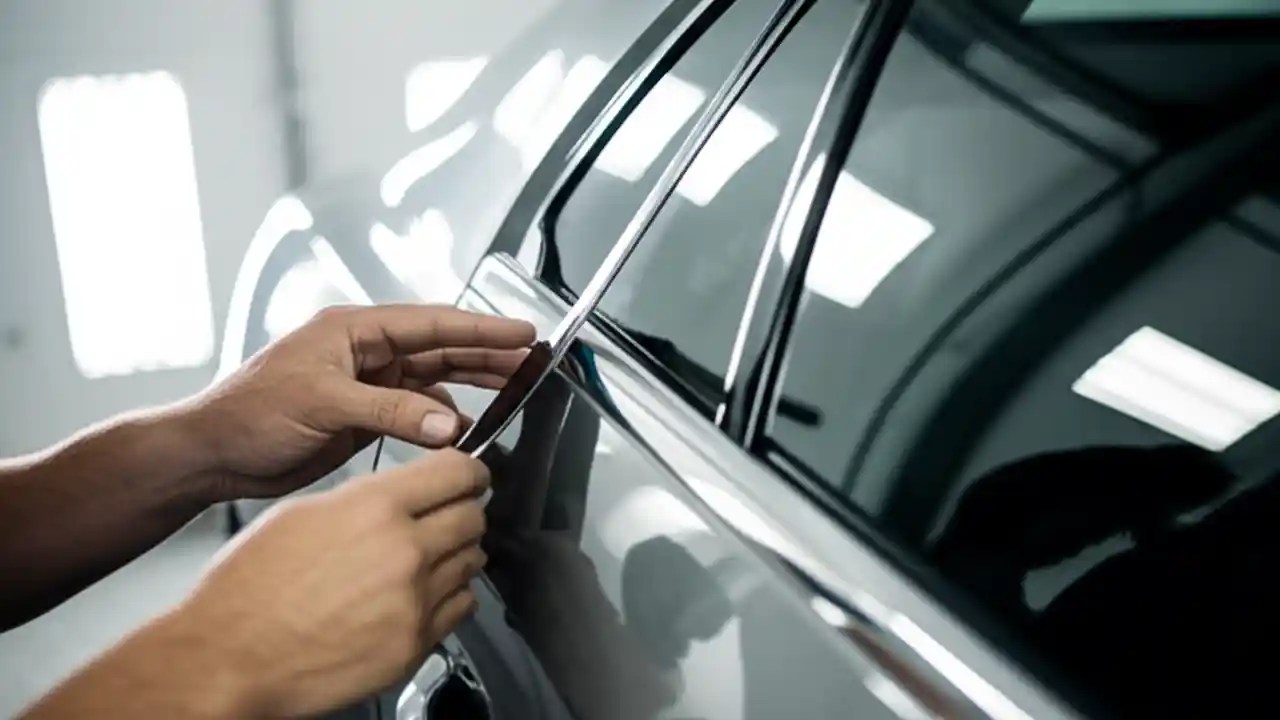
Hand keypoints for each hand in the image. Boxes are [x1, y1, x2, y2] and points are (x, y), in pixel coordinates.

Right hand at [173, 449, 489, 717]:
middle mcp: (403, 551)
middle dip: (465, 512)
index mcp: (373, 508)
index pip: (458, 471)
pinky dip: (450, 598)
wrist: (228, 659)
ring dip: (457, 556)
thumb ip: (364, 499)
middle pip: (474, 516)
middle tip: (449, 516)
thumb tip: (401, 493)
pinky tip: (420, 596)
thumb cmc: (247, 590)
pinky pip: (461, 607)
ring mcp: (413, 601)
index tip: (471, 475)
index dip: (469, 471)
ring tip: (424, 560)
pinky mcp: (415, 644)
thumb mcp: (301, 513)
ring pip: (471, 562)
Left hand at [183, 304, 533, 499]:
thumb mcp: (324, 405)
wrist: (213, 455)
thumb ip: (392, 413)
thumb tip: (450, 424)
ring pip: (433, 381)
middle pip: (440, 348)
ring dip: (471, 388)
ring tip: (512, 392)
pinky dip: (443, 422)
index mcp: (353, 331)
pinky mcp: (363, 418)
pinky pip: (417, 414)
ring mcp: (366, 385)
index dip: (482, 329)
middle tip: (532, 361)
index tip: (523, 332)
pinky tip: (463, 431)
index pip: (432, 324)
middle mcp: (364, 352)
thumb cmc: (248, 414)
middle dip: (487, 354)